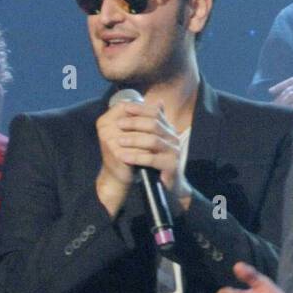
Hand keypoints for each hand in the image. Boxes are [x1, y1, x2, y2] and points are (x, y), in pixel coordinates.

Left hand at [94, 100, 192, 217]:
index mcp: (167, 129)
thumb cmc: (153, 164)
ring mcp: (174, 151)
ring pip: (153, 140)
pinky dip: (136, 157)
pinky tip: (124, 157)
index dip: (140, 108)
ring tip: (119, 141)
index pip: (155, 113)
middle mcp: (173, 138)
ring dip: (134, 139)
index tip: (124, 106)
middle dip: (134, 122)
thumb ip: (140, 126)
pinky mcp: (171, 166)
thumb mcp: (146, 143)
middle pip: (154, 124)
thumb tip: (125, 105)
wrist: (166, 188)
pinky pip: (152, 159)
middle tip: (118, 124)